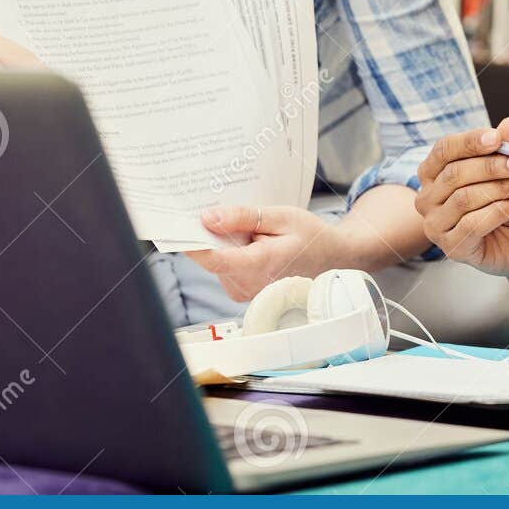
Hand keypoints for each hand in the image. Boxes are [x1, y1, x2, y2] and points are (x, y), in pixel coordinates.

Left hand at [187, 206, 347, 302]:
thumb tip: (207, 218)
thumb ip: (243, 217)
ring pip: (218, 261)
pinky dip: (233, 253)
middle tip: (238, 219)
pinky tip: (255, 245)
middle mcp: (248, 285)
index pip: (212, 258)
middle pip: (213, 256)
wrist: (332, 258)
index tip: (176, 226)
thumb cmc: (311, 237)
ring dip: (227, 244)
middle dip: (217, 235)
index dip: (191, 242)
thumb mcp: (281, 217)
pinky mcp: (242, 292)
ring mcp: (244, 292)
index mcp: (259, 266)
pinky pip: (225, 267)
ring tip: (257, 235)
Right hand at [413, 117, 508, 280]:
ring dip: (502, 188)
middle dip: (493, 166)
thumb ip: (508, 147)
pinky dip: (502, 209)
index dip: (470, 141)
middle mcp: (427, 198)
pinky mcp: (452, 247)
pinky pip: (474, 223)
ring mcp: (435, 225)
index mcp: (434, 172)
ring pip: (465, 198)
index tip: (499, 138)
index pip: (444, 149)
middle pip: (455, 173)